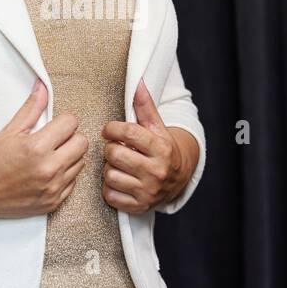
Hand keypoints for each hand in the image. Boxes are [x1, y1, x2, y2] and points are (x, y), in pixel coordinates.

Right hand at [0, 78, 88, 219]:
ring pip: (80, 162)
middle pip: (81, 143)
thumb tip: (41, 88)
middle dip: (70, 137)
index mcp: (37, 148)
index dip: (63, 120)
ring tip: (48, 156)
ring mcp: (52, 188)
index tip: (55, 124)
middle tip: (54, 139)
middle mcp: (48, 169)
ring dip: (68, 157)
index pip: (71, 123)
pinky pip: (73, 182)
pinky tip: (47, 172)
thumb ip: (31, 109)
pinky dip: (64, 175)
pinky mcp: (54, 202)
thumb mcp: (9, 131)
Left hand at [100, 79, 184, 214]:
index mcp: (162, 149)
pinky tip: (119, 180)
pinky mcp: (138, 206)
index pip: (128, 133)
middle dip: (111, 149)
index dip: (112, 128)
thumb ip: (144, 105)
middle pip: (115, 154)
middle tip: (116, 149)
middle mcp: (156, 171)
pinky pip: (110, 195)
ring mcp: (148, 191)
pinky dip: (110, 187)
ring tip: (119, 165)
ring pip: (109, 175)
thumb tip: (138, 81)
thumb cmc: (162, 149)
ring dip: (109, 169)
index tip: (110, 130)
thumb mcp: (157, 127)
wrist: (177, 179)